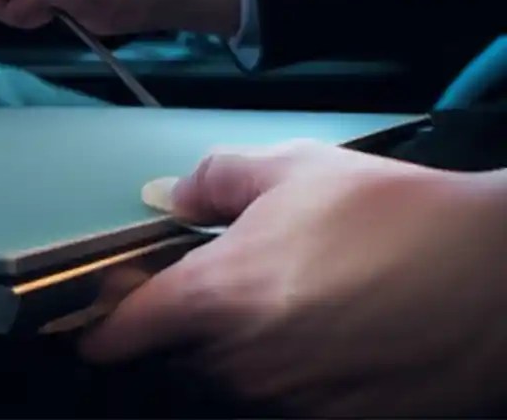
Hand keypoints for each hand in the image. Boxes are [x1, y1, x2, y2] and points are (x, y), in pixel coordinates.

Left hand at [80, 141, 506, 416]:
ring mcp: (286, 402)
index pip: (118, 334)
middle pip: (172, 357)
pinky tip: (325, 331)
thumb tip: (168, 196)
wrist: (500, 279)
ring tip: (290, 298)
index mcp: (214, 297)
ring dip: (233, 348)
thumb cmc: (401, 217)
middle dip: (179, 326)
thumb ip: (213, 180)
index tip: (98, 316)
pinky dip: (285, 371)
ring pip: (224, 381)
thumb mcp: (296, 168)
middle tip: (223, 283)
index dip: (100, 321)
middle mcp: (240, 361)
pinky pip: (279, 401)